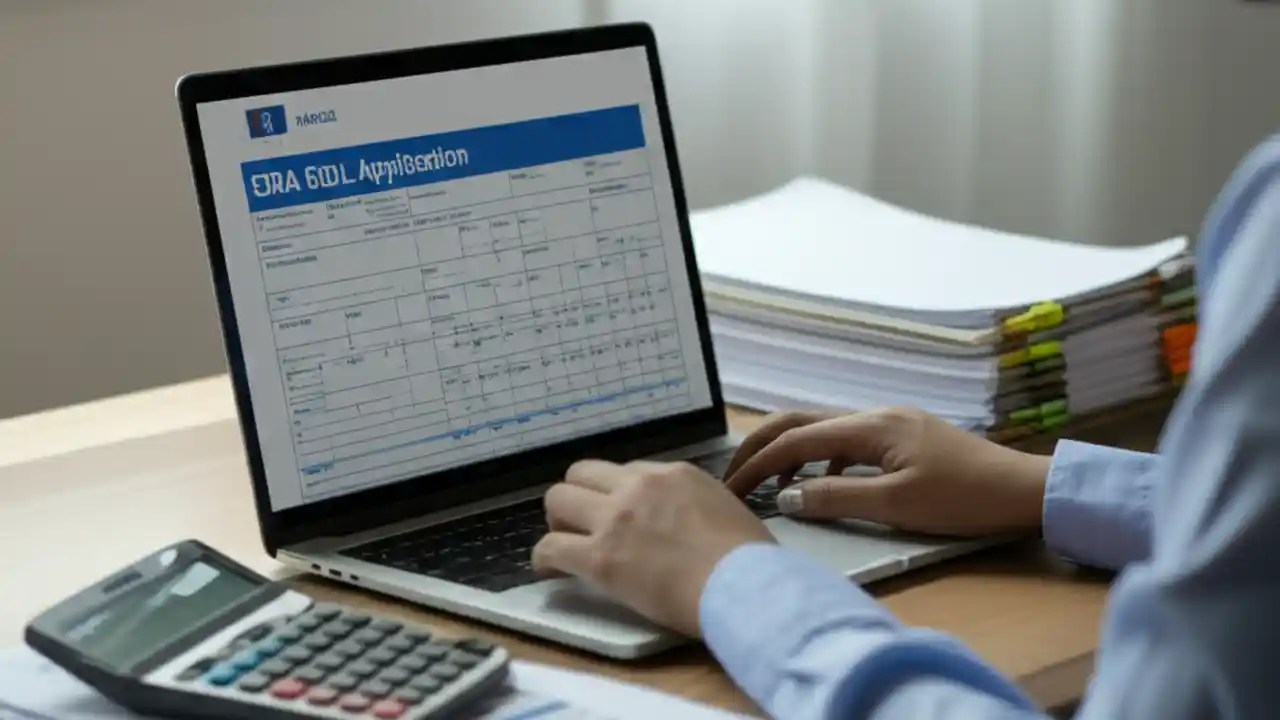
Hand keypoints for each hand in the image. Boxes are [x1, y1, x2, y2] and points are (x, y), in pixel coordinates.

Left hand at [532, 459, 774, 636]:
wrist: (743, 585)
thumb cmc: (750, 557)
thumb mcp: (725, 506)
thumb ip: (695, 503)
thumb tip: (687, 518)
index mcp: (673, 474)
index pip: (626, 472)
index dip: (617, 494)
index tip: (619, 516)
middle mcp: (638, 487)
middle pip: (581, 473)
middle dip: (577, 497)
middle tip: (583, 525)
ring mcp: (615, 520)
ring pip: (557, 499)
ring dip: (558, 521)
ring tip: (566, 544)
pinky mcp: (599, 558)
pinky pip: (550, 547)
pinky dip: (545, 559)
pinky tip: (551, 571)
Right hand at [724, 407, 1050, 536]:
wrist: (1024, 490)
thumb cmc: (963, 499)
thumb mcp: (896, 506)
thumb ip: (836, 498)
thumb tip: (785, 497)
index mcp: (870, 426)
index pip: (796, 438)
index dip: (758, 463)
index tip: (731, 488)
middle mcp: (875, 415)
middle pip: (801, 421)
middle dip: (762, 446)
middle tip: (734, 476)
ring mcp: (890, 424)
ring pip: (822, 430)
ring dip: (789, 453)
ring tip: (768, 486)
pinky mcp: (903, 437)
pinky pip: (845, 442)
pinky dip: (819, 460)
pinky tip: (819, 486)